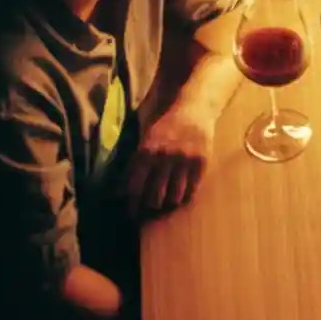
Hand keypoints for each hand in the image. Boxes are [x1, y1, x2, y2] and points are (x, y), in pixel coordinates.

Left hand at [126, 100, 214, 215]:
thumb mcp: (145, 139)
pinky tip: (181, 194)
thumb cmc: (165, 124)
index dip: (132, 203)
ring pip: (174, 197)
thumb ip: (134, 163)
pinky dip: (184, 196)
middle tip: (149, 209)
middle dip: (150, 206)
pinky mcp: (201, 162)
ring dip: (168, 203)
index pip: (135, 187)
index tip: (132, 212)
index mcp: (146, 151)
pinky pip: (191, 190)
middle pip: (154, 196)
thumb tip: (119, 191)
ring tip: (165, 203)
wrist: (194, 107)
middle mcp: (164, 157)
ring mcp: (184, 161)